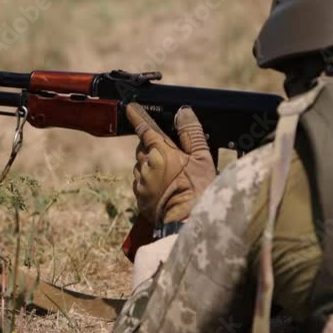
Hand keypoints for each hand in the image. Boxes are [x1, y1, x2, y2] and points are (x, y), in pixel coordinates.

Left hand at [127, 103, 215, 225]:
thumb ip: (192, 134)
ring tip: (171, 173)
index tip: (130, 108)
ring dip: (150, 163)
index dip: (138, 116)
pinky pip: (141, 182)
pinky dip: (149, 180)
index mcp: (160, 152)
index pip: (145, 128)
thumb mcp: (202, 159)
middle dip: (151, 145)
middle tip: (169, 151)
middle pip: (143, 147)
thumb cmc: (198, 191)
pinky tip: (164, 186)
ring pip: (141, 165)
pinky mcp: (140, 198)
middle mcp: (146, 165)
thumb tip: (183, 113)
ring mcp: (141, 183)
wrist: (187, 224)